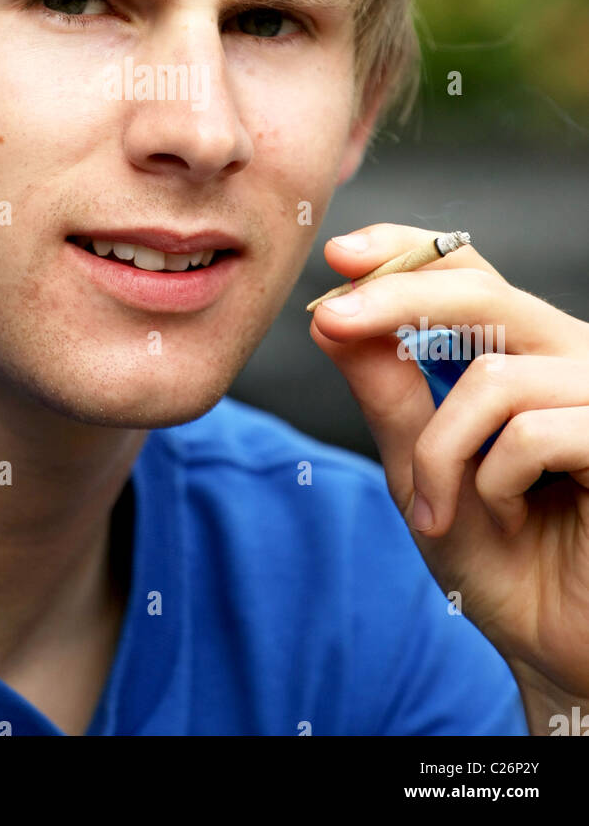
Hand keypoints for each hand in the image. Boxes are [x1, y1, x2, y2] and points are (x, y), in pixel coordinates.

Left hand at [309, 223, 588, 707]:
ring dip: (441, 454)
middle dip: (394, 301)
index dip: (404, 251)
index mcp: (522, 350)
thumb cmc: (496, 556)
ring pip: (492, 379)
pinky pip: (532, 433)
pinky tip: (511, 519)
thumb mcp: (418, 466)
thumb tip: (331, 317)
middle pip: (479, 291)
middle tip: (331, 320)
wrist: (550, 645)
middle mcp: (566, 356)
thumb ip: (386, 389)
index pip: (465, 270)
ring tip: (439, 510)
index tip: (338, 255)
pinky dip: (494, 484)